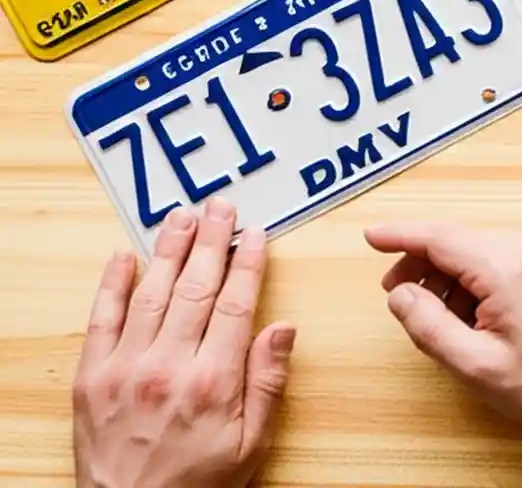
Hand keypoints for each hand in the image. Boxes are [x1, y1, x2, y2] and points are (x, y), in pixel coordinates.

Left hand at [73, 200, 295, 487]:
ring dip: (169, 250)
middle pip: (196, 288)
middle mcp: (168, 367)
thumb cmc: (197, 486)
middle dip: (211, 241)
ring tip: (182, 216)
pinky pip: (102, 319)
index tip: (255, 234)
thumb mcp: (251, 445)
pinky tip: (125, 256)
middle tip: (221, 206)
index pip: (236, 304)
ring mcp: (125, 368)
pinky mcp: (92, 377)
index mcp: (213, 382)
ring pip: (152, 293)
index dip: (247, 263)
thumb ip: (267, 383)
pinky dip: (113, 284)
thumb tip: (284, 328)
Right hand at [366, 222, 521, 487]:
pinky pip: (493, 260)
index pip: (439, 236)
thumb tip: (400, 294)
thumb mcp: (474, 364)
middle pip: (454, 240)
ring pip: (472, 250)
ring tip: (437, 318)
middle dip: (419, 263)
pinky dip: (470, 280)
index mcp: (506, 268)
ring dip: (445, 275)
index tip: (370, 237)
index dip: (399, 234)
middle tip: (397, 295)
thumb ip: (428, 325)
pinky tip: (466, 315)